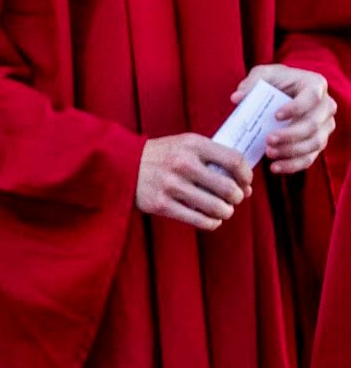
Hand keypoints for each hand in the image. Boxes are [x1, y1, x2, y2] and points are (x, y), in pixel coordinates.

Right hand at [137, 133, 251, 229]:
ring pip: (217, 208)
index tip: (246, 183)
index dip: (247, 176)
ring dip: (226, 212)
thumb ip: (213, 157)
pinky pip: (200, 221)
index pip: (234, 161)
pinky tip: (210, 218)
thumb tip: (245, 184)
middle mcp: (181, 163)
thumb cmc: (161, 156)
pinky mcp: (160, 204)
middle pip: (229, 188)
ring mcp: (170, 185)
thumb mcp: (184, 144)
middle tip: (233, 199)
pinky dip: (212, 222)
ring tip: (222, 210)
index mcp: (191, 144)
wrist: (120, 163)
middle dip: (237, 197)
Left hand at [237, 63, 338, 173]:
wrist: (285, 91)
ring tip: (269, 153)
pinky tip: (275, 167)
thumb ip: (251, 83)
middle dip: (291, 135)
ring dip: (291, 152)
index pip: (312, 98)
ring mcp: (325, 127)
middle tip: (268, 140)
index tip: (276, 116)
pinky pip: (310, 158)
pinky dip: (293, 165)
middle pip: (313, 125)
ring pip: (314, 144)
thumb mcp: (263, 75)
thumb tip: (237, 98)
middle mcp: (326, 107)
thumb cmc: (275, 81)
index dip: (296, 108)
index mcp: (316, 85)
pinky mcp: (318, 143)